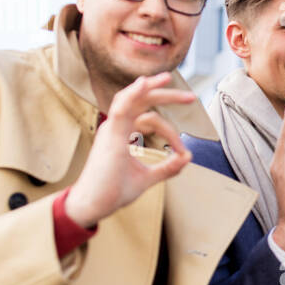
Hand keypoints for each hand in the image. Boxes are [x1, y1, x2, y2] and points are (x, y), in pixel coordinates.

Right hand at [66, 73, 195, 226]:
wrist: (93, 206)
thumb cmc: (113, 191)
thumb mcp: (147, 178)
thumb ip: (167, 167)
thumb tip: (188, 157)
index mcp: (122, 133)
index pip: (151, 119)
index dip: (171, 134)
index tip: (182, 152)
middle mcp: (116, 127)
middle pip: (142, 101)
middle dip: (167, 95)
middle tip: (191, 97)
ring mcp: (112, 129)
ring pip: (132, 99)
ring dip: (152, 88)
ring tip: (169, 78)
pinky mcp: (110, 136)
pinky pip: (121, 108)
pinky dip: (133, 94)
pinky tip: (145, 83)